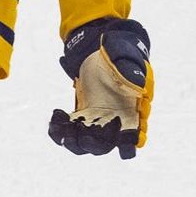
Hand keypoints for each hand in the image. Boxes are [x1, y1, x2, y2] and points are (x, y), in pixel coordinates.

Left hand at [48, 16, 152, 159]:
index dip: (128, 145)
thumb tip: (138, 84)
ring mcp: (97, 119)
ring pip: (85, 141)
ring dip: (73, 140)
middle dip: (94, 144)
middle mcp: (115, 120)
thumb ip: (132, 69)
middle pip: (105, 144)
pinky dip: (60, 129)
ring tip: (61, 126)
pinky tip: (56, 114)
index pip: (134, 136)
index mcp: (133, 110)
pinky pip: (70, 129)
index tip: (122, 149)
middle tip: (82, 135)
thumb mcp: (126, 56)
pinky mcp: (81, 114)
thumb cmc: (119, 51)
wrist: (101, 48)